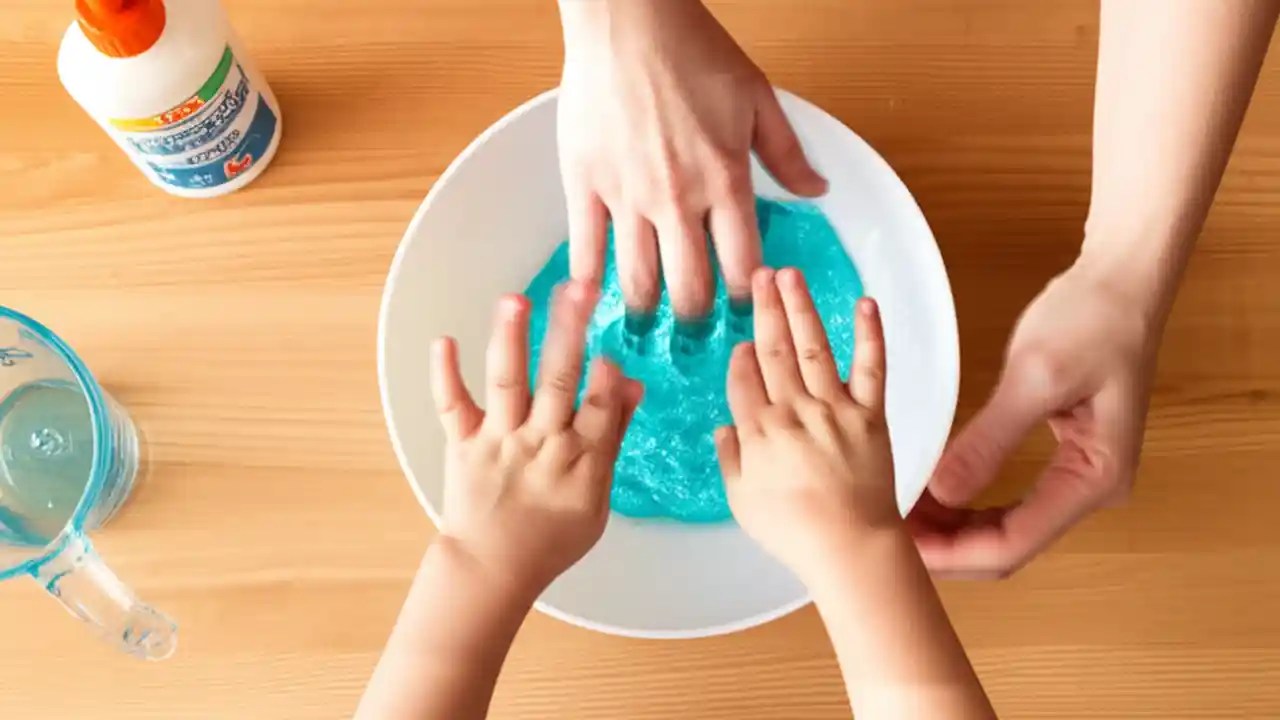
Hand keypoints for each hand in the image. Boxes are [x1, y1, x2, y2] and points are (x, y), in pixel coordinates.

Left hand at [430, 280, 643, 592]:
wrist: (492, 569)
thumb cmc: (551, 536)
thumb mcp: (597, 497)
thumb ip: (613, 437)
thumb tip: (631, 384)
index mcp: (579, 459)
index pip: (599, 409)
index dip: (606, 379)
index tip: (610, 348)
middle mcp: (540, 443)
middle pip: (558, 381)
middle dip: (568, 332)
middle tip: (576, 288)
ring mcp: (499, 441)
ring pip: (508, 384)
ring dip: (511, 339)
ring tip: (515, 300)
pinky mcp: (463, 444)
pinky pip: (452, 406)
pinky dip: (444, 374)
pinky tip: (443, 340)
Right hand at [557, 0, 826, 317]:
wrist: (628, 21)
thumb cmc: (694, 52)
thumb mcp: (757, 98)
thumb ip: (786, 153)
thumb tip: (818, 192)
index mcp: (725, 181)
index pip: (744, 266)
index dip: (748, 301)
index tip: (747, 314)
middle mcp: (678, 200)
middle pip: (690, 289)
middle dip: (696, 319)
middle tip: (695, 330)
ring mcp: (627, 196)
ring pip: (638, 280)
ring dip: (646, 312)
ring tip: (647, 326)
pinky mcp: (584, 184)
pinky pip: (586, 247)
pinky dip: (588, 281)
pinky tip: (591, 300)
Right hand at [715, 267, 894, 579]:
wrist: (849, 545)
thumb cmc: (792, 530)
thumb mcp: (741, 500)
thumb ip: (731, 458)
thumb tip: (724, 426)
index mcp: (760, 431)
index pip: (744, 379)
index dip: (741, 356)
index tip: (741, 338)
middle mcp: (794, 411)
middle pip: (775, 350)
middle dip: (766, 309)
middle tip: (761, 274)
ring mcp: (834, 408)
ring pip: (814, 347)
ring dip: (801, 307)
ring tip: (791, 275)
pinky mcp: (870, 415)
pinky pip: (871, 368)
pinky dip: (870, 334)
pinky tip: (865, 304)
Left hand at [909, 260, 1157, 578]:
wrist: (1122, 281)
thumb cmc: (1091, 317)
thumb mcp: (1034, 377)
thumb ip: (990, 440)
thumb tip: (942, 493)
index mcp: (1095, 477)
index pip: (1014, 543)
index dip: (953, 553)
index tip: (901, 546)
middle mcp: (1092, 488)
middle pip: (1009, 546)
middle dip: (948, 548)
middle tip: (888, 535)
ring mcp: (1079, 476)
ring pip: (1006, 527)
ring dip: (953, 530)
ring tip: (899, 515)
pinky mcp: (1063, 459)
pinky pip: (1008, 499)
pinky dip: (966, 505)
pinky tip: (928, 496)